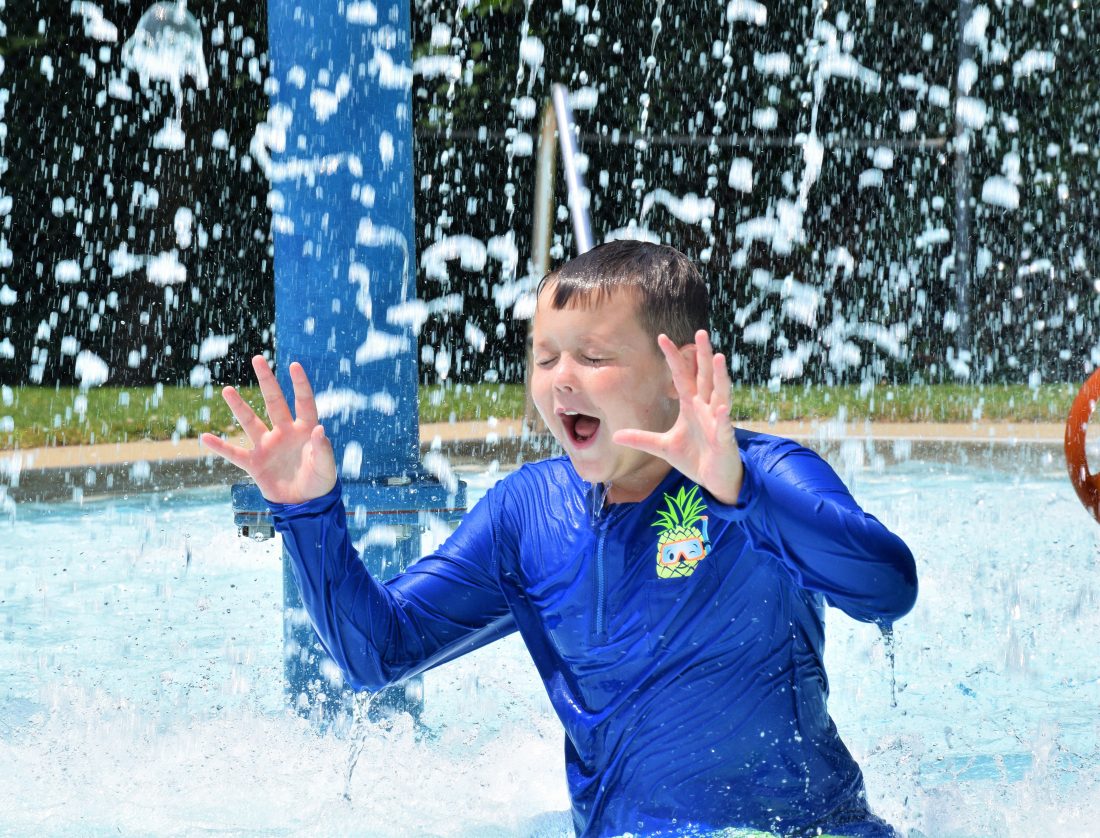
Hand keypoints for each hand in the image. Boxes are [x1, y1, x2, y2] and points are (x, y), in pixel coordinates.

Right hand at [200, 355, 336, 504]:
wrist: (305, 505)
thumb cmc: (320, 483)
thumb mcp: (326, 468)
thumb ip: (323, 449)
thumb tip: (319, 429)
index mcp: (305, 430)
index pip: (304, 402)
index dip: (300, 385)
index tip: (294, 366)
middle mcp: (284, 433)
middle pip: (274, 402)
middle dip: (267, 381)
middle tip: (258, 359)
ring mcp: (267, 446)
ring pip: (250, 422)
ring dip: (239, 407)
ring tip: (228, 390)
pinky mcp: (255, 464)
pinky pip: (234, 454)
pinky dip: (220, 447)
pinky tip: (204, 437)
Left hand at [613, 330, 742, 504]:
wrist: (714, 480)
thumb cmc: (694, 458)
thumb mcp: (663, 447)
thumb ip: (642, 438)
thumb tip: (615, 435)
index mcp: (691, 406)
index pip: (681, 377)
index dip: (673, 358)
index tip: (661, 337)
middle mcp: (706, 408)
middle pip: (704, 377)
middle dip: (702, 355)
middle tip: (701, 332)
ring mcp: (717, 422)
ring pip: (719, 394)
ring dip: (718, 377)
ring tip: (717, 357)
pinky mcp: (724, 439)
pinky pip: (723, 426)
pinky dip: (722, 418)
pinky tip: (720, 408)